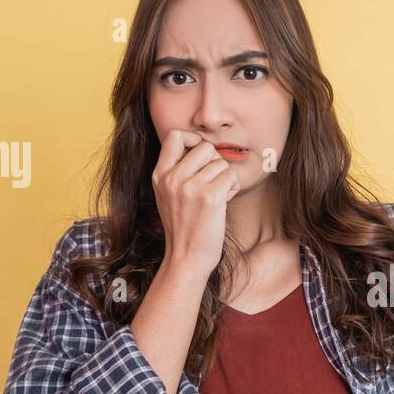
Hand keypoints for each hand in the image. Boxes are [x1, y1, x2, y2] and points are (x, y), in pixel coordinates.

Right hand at [151, 128, 240, 272]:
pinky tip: (225, 201)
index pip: (175, 135)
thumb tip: (202, 147)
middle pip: (204, 147)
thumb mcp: (168, 195)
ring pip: (221, 163)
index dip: (193, 139)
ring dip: (226, 178)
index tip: (201, 155)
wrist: (186, 258)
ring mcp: (190, 187)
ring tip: (218, 195)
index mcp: (159, 175)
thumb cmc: (184, 228)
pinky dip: (233, 187)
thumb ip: (178, 171)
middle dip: (215, 162)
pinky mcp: (209, 197)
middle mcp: (172, 178)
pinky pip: (231, 176)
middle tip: (213, 181)